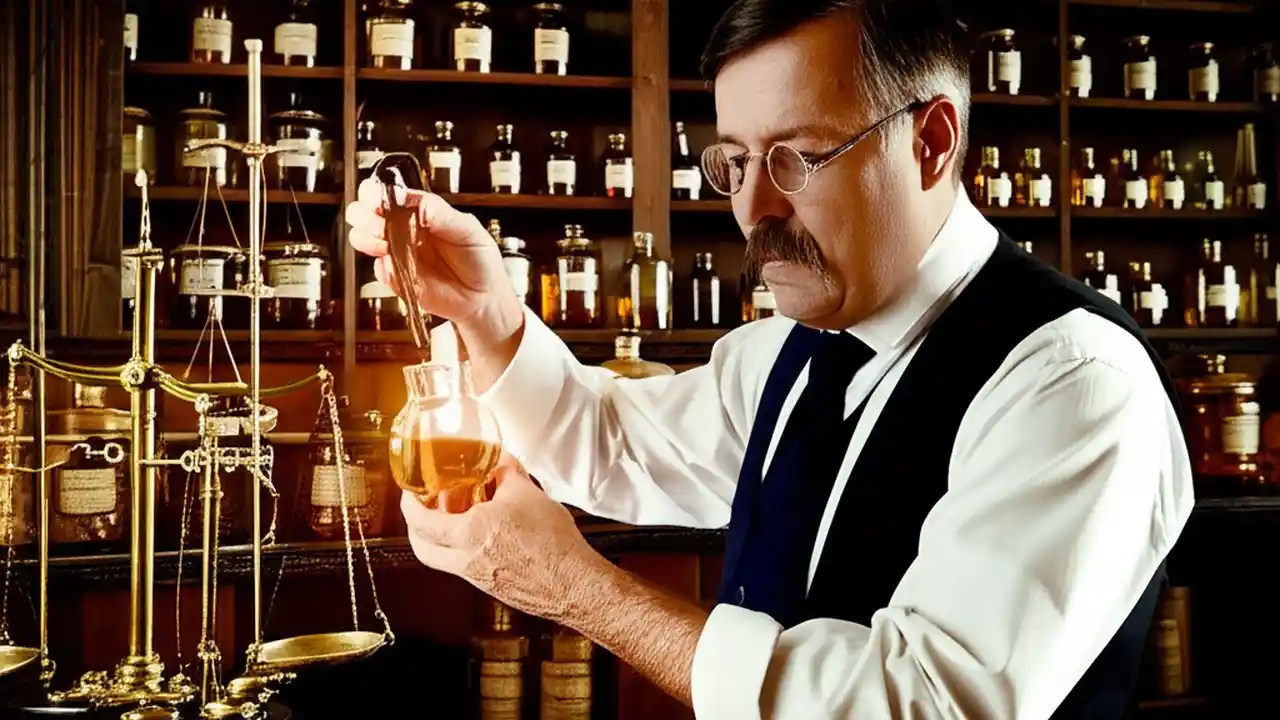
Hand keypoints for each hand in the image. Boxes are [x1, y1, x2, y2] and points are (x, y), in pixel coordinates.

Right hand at [344, 177, 521, 334]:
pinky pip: (378, 270)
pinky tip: (399, 268)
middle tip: (381, 224)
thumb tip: (418, 204)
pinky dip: (384, 268)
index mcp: (419, 210)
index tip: (381, 200)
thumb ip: (441, 214)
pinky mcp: (396, 278)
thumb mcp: (468, 229)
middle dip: (364, 215)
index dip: (376, 193)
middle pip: (363, 212)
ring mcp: (396, 253)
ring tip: (386, 245)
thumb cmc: (479, 258)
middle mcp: (402, 228)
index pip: (386, 192)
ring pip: (361, 238)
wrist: (483, 297)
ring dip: (366, 239)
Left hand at [402, 455, 606, 622]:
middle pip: (422, 547)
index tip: (410, 493)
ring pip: (442, 558)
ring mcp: (477, 578)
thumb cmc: (553, 543)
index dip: (410, 504)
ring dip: (442, 537)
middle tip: (424, 508)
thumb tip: (499, 458)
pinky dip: (464, 548)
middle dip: (417, 527)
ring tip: (459, 516)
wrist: (573, 584)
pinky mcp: (492, 587)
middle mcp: (466, 560)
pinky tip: (486, 532)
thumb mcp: (527, 493)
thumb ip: (506, 471)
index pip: (422, 521)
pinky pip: (465, 566)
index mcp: (469, 533)